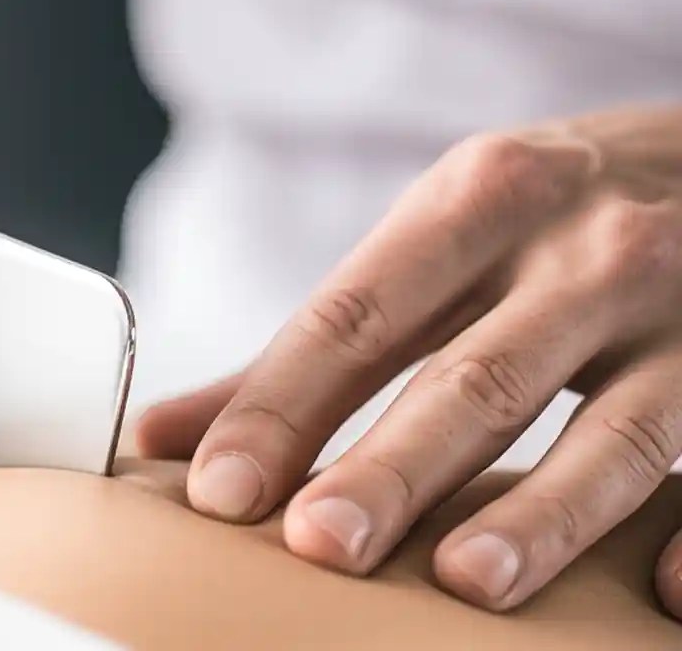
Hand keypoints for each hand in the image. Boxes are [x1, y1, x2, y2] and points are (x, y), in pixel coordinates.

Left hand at [137, 106, 681, 613]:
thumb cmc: (540, 215)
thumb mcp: (431, 238)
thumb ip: (308, 344)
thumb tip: (163, 439)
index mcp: (478, 201)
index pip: (356, 317)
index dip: (280, 407)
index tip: (216, 490)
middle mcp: (582, 247)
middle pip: (473, 377)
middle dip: (392, 467)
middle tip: (317, 546)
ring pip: (611, 432)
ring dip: (540, 513)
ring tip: (465, 583)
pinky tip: (659, 593)